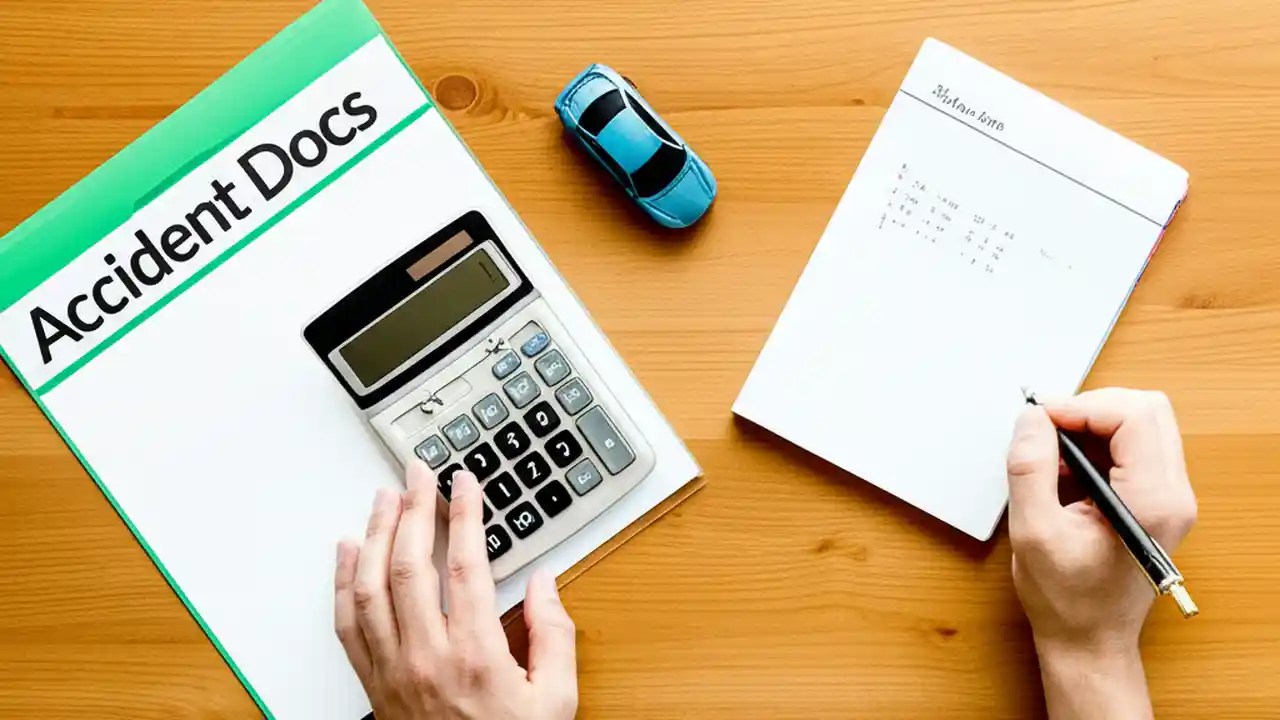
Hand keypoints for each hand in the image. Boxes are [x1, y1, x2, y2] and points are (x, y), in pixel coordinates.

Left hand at [334, 461, 577, 719]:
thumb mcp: (556, 700)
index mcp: (476, 655)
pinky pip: (346, 623)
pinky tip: (346, 551)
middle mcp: (426, 657)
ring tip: (382, 499)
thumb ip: (553, 635)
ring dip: (373, 535)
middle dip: (412, 509)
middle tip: (417, 474)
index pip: (464, 566)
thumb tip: (543, 583)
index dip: (464, 515)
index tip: (465, 483)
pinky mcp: (372, 683)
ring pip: (370, 587)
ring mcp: (392, 670)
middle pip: (409, 565)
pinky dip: (341, 580)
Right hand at [1006, 388, 1196, 718]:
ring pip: (1141, 422)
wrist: (1090, 640)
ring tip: (1052, 453)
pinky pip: (1134, 445)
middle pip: (1145, 410)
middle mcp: (1173, 494)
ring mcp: (1170, 496)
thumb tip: (1031, 419)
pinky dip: (1096, 442)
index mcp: (1153, 501)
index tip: (1040, 418)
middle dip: (1089, 407)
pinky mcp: (1157, 498)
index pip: (1133, 416)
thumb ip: (1030, 468)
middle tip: (1046, 426)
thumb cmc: (1066, 599)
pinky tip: (1065, 469)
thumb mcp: (1032, 532)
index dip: (1081, 406)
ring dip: (1091, 424)